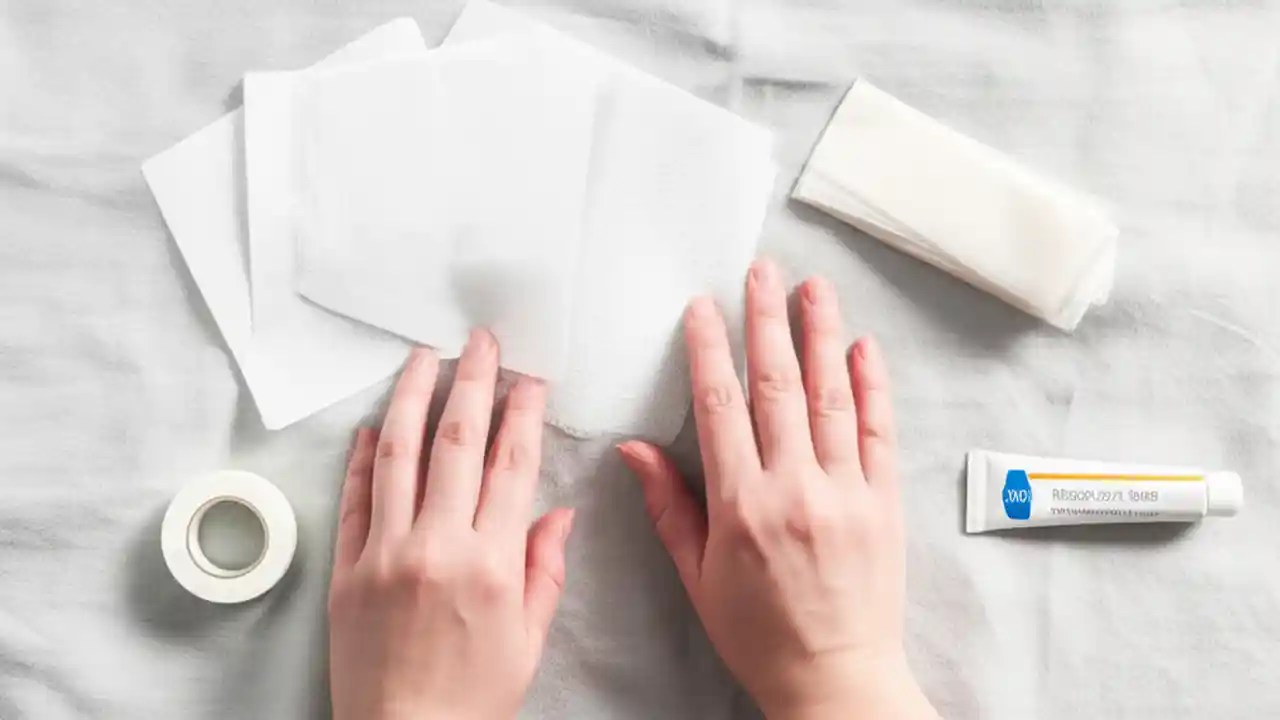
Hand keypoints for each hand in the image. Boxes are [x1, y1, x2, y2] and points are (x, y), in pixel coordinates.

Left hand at [328, 331, 573, 719]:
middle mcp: (438, 546)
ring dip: (412, 396)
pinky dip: (362, 456)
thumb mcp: (529, 638)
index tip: (530, 380)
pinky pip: (355, 497)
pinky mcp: (346, 569)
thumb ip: (544, 567)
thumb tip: (557, 511)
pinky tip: (373, 425)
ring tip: (423, 357)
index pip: (513, 465)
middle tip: (480, 341)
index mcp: (492, 563)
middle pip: (456, 442)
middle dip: (473, 381)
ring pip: (397, 453)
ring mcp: (385, 553)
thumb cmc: (474, 697)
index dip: (523, 412)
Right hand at [619, 260, 936, 719]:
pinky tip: (864, 347)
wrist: (835, 677)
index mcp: (742, 506)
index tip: (703, 308)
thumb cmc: (758, 633)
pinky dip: (873, 385)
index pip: (721, 407)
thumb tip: (635, 447)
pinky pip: (880, 432)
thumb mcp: (697, 576)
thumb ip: (670, 506)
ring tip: (814, 287)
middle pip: (778, 386)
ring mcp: (846, 491)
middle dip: (767, 321)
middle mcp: (796, 488)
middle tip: (761, 271)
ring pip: (832, 396)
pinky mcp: (884, 502)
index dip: (710, 350)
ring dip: (822, 335)